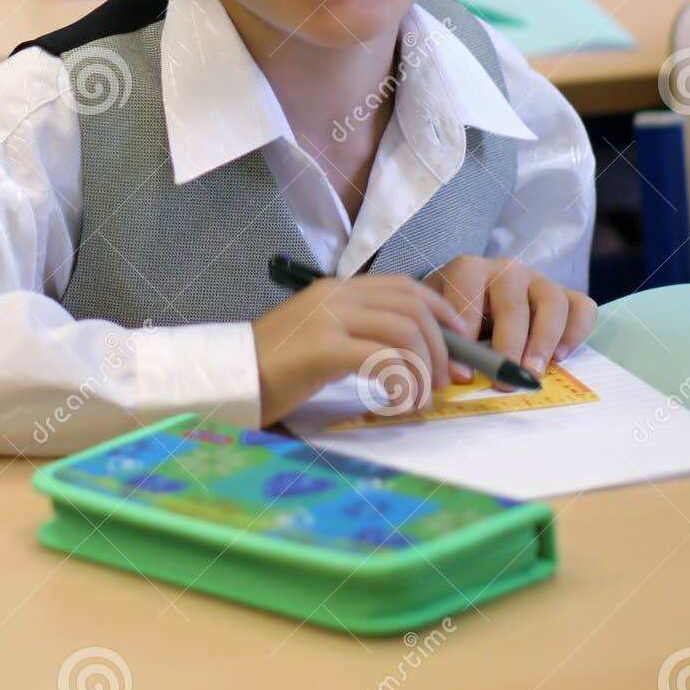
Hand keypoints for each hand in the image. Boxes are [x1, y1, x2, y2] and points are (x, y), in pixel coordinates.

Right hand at [252, 274, 464, 424]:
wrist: (230, 376)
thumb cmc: (274, 365)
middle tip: (444, 381)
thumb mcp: (320, 336)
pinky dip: (402, 382)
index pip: (405, 287)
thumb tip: (408, 352)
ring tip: (420, 397)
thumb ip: (358, 332)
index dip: (441, 311)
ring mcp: (329, 319)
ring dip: (424, 367)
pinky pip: (382, 359)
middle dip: (441, 346)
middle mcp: (337, 296)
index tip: (460, 341)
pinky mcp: (323, 349)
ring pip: (404, 331)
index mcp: (338, 289)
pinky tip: (399, 402)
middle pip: (413, 308)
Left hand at [425, 256, 595, 382]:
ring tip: (533, 372)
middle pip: (513, 303)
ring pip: (552, 302)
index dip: (464, 332)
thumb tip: (453, 371)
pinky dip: (575, 332)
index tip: (463, 373)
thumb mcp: (442, 319)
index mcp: (470, 269)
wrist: (483, 296)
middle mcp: (507, 270)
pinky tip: (560, 358)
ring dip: (543, 340)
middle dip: (508, 345)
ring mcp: (539, 280)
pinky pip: (581, 307)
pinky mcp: (566, 295)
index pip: (466, 292)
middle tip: (503, 379)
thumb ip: (444, 338)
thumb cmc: (458, 312)